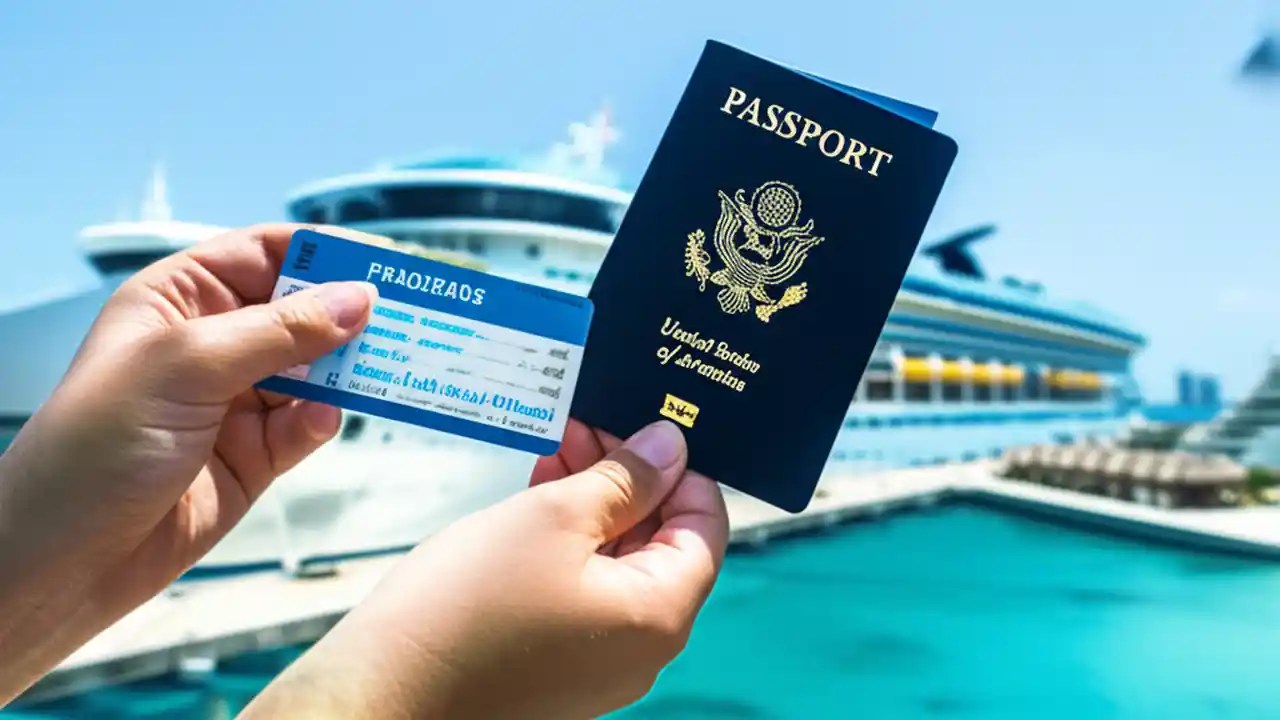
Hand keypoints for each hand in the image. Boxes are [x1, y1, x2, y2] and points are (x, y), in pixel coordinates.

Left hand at [0, 224, 373, 701]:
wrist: (67, 559)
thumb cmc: (97, 445)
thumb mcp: (187, 366)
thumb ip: (281, 332)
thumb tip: (361, 298)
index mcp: (182, 299)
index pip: (268, 255)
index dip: (326, 256)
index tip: (386, 266)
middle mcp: (214, 343)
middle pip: (305, 312)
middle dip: (352, 316)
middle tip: (412, 320)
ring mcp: (237, 400)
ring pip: (317, 370)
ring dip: (350, 371)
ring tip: (391, 369)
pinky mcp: (255, 455)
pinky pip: (308, 425)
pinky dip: (321, 423)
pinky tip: (319, 424)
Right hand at [243, 419, 729, 719]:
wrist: (385, 693)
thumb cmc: (466, 606)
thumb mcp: (554, 517)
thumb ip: (624, 479)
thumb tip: (670, 447)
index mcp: (660, 614)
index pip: (707, 524)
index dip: (679, 467)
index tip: (642, 424)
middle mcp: (642, 649)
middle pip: (661, 543)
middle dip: (627, 477)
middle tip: (586, 428)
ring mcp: (598, 664)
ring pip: (616, 565)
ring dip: (593, 504)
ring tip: (554, 454)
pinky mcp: (556, 668)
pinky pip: (583, 594)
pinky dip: (568, 544)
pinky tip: (535, 500)